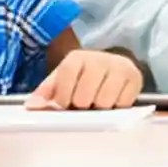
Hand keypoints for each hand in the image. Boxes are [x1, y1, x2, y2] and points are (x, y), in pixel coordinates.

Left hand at [27, 50, 141, 110]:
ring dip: (99, 109)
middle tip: (83, 104)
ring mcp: (119, 68)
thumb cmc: (84, 77)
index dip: (62, 95)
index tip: (63, 105)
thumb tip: (31, 106)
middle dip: (81, 105)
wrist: (114, 67)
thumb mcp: (63, 81)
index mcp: (78, 57)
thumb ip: (47, 92)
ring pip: (103, 102)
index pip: (67, 74)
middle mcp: (100, 59)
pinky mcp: (136, 79)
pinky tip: (112, 102)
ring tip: (97, 103)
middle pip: (84, 95)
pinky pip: (122, 104)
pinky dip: (116, 108)